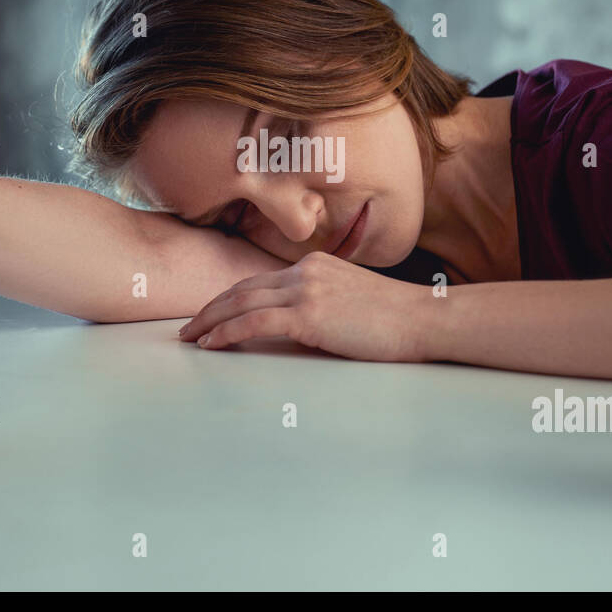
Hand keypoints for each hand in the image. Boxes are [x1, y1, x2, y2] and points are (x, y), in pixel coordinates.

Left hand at [178, 251, 431, 361]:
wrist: (424, 320)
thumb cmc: (396, 320)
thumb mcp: (353, 302)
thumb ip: (323, 304)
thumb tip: (300, 326)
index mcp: (315, 266)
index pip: (260, 282)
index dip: (229, 299)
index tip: (210, 315)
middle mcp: (305, 271)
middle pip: (243, 289)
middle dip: (210, 309)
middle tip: (186, 328)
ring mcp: (307, 290)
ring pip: (242, 303)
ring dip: (211, 322)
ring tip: (190, 338)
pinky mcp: (310, 314)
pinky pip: (255, 322)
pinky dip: (228, 332)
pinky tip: (212, 345)